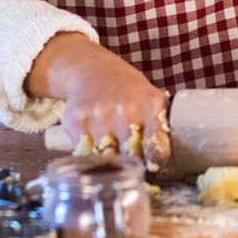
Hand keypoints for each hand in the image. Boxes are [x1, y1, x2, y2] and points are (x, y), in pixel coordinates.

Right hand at [26, 33, 171, 166]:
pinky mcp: (77, 121)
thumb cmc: (127, 89)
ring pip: (107, 157)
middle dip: (131, 163)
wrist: (92, 70)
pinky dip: (89, 155)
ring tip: (111, 152)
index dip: (154, 161)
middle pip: (130, 156)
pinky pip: (85, 152)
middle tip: (130, 163)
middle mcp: (126, 109)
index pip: (155, 146)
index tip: (152, 167)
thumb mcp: (149, 98)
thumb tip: (160, 161)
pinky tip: (94, 146)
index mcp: (150, 104)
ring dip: (109, 161)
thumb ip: (157, 125)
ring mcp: (100, 115)